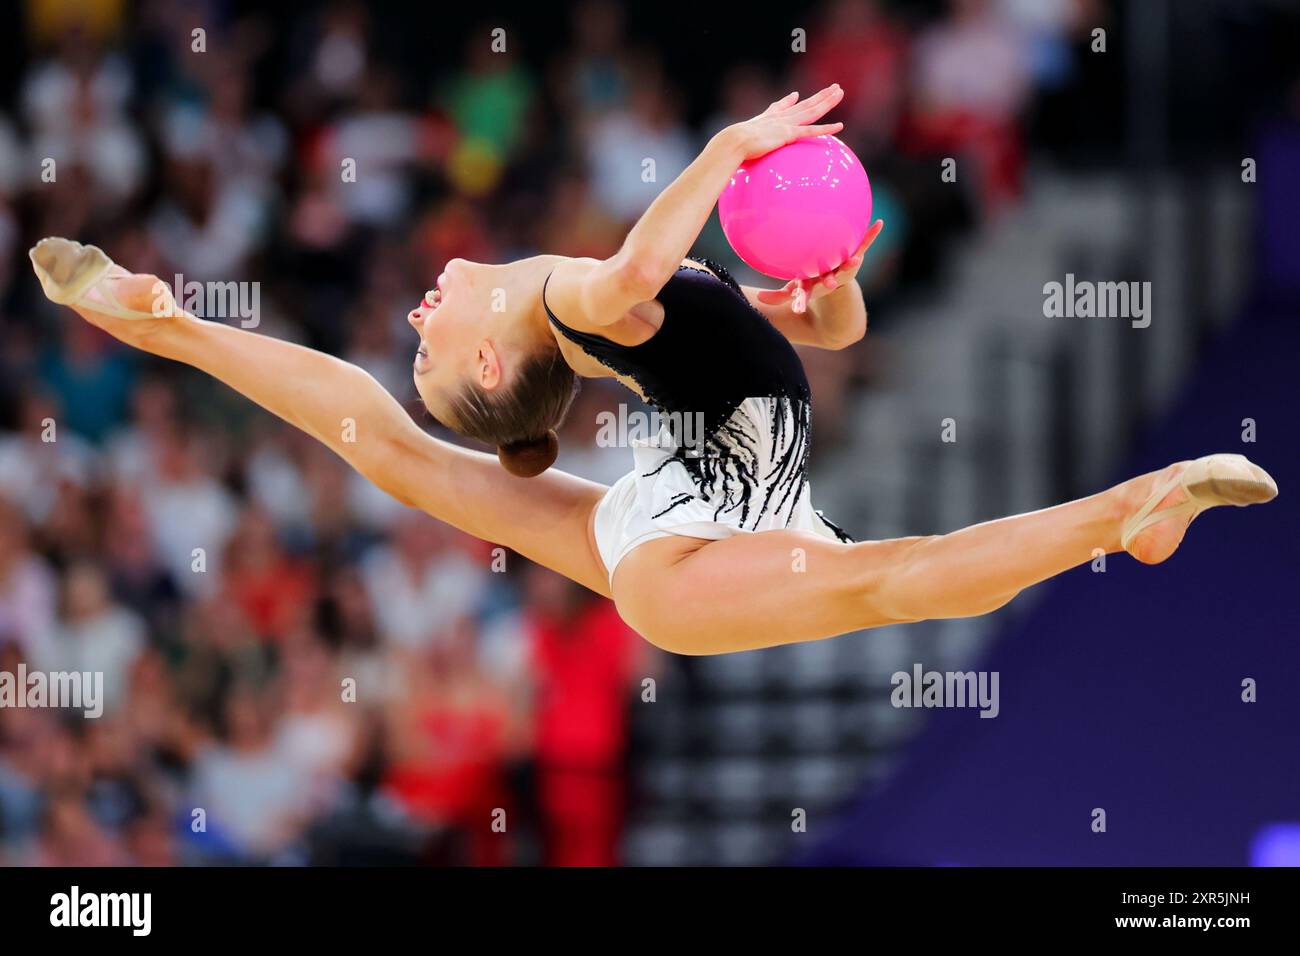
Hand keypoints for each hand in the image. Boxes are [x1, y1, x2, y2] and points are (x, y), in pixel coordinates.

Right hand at [721, 85, 845, 160]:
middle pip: (805, 104)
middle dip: (820, 95)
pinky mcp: (789, 134)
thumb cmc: (734, 144)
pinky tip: (840, 126)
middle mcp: (780, 118)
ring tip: (839, 92)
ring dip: (827, 101)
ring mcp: (786, 124)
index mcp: (769, 118)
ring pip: (812, 110)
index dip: (791, 101)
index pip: (783, 107)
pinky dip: (826, 128)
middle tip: (835, 87)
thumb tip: (743, 139)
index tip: (796, 95)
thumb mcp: (743, 134)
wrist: (734, 141)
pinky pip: (812, 130)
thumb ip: (746, 136)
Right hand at [756, 219, 884, 313]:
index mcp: (815, 286)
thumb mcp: (796, 290)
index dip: (800, 301)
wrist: (841, 288)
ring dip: (852, 262)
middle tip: (831, 284)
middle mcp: (830, 277)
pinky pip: (863, 243)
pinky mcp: (855, 254)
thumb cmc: (813, 283)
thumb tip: (758, 300)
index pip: (805, 294)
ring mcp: (844, 266)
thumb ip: (777, 297)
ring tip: (856, 260)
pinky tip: (879, 223)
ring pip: (848, 264)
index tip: (798, 310)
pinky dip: (871, 235)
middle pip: (829, 279)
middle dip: (830, 281)